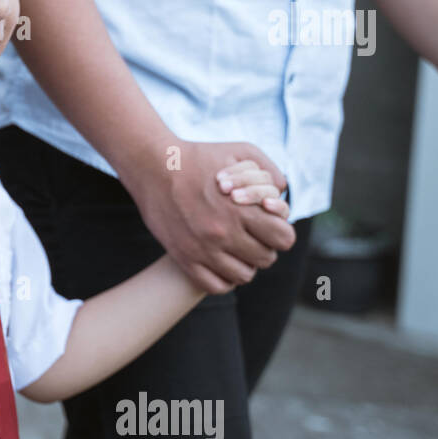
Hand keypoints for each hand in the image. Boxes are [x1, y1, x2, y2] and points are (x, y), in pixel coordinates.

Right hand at [120, 140, 296, 293]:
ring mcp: (203, 249)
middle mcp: (224, 233)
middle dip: (264, 246)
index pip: (283, 238)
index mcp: (241, 209)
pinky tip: (221, 262)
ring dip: (245, 264)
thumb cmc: (200, 158)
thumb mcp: (241, 153)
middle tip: (252, 236)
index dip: (281, 232)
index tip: (270, 225)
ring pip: (244, 276)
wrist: (154, 167)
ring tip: (236, 249)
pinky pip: (217, 286)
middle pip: (266, 258)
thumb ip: (270, 174)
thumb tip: (282, 196)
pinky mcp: (185, 259)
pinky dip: (224, 279)